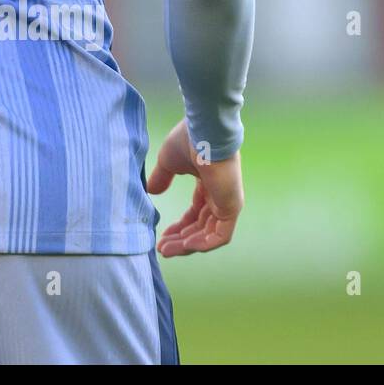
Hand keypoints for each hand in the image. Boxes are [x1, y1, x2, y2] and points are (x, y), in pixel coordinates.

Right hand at [148, 118, 243, 256]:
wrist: (204, 133)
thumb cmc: (187, 141)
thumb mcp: (168, 163)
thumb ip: (162, 178)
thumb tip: (151, 191)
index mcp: (207, 185)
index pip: (194, 214)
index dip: (178, 227)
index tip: (161, 236)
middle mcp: (219, 197)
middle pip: (200, 228)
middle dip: (180, 240)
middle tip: (162, 249)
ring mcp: (227, 204)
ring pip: (208, 235)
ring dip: (187, 245)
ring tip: (166, 250)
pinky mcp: (232, 209)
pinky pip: (218, 236)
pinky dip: (202, 244)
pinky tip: (184, 246)